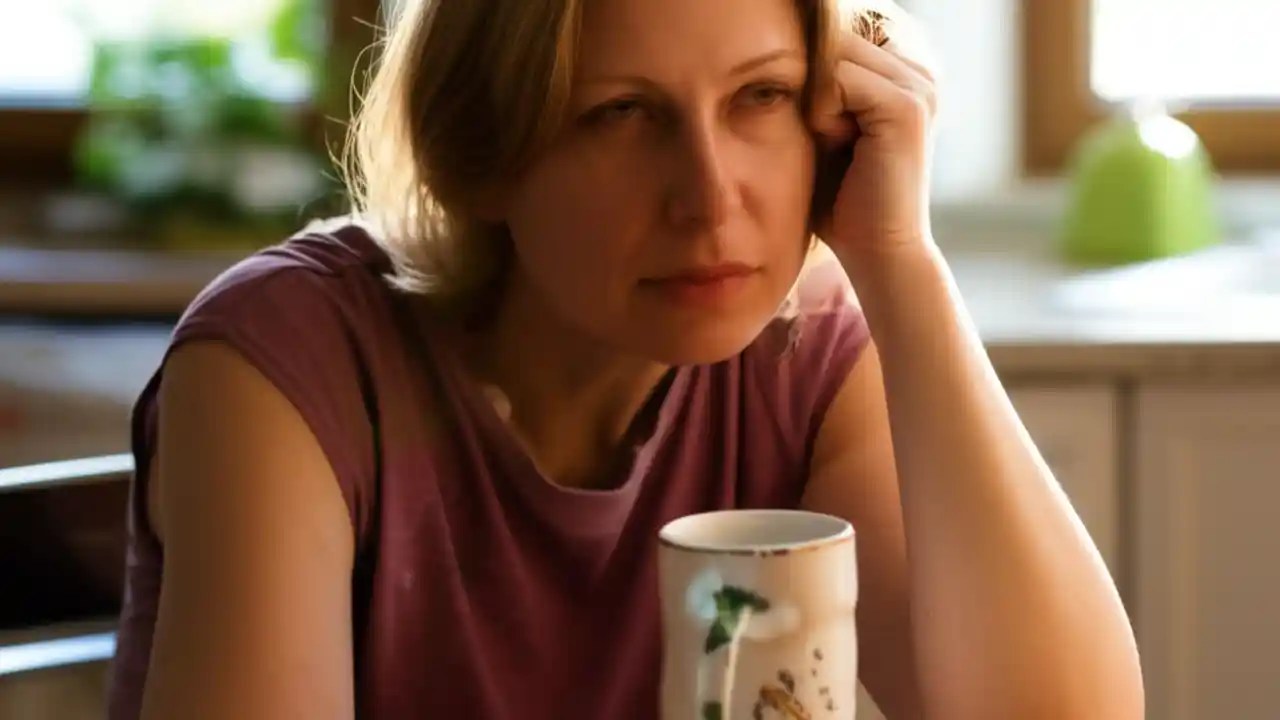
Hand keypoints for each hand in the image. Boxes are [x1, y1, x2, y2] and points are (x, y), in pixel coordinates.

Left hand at [810, 13, 938, 259]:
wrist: (878, 252)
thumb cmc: (844, 201)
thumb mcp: (823, 131)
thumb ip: (815, 88)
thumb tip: (781, 50)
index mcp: (903, 75)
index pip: (838, 37)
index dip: (809, 74)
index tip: (815, 122)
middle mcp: (917, 73)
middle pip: (834, 40)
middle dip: (809, 83)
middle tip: (822, 135)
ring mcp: (916, 87)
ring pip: (832, 56)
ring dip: (815, 100)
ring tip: (831, 141)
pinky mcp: (905, 107)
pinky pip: (837, 80)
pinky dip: (821, 112)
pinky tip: (835, 144)